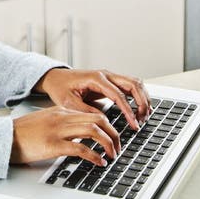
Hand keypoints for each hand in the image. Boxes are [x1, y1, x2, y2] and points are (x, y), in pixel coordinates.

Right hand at [10, 106, 120, 164]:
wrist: (4, 137)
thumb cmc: (22, 133)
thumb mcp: (45, 122)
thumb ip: (62, 125)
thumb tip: (80, 137)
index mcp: (61, 111)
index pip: (93, 113)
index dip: (109, 125)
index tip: (114, 137)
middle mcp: (62, 117)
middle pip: (99, 119)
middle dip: (114, 134)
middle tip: (118, 147)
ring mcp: (58, 130)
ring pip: (94, 131)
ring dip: (108, 144)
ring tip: (112, 155)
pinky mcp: (53, 145)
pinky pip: (81, 149)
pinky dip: (94, 156)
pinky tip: (99, 162)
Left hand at [33, 67, 150, 130]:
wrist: (55, 78)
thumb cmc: (60, 88)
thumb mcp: (68, 103)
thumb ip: (85, 111)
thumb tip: (103, 122)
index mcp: (96, 79)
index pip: (119, 94)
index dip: (129, 110)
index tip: (134, 123)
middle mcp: (105, 75)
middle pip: (133, 84)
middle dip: (142, 102)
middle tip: (143, 120)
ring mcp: (109, 77)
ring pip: (135, 83)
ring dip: (143, 98)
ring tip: (144, 116)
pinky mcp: (110, 82)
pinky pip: (130, 86)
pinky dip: (138, 96)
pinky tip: (139, 109)